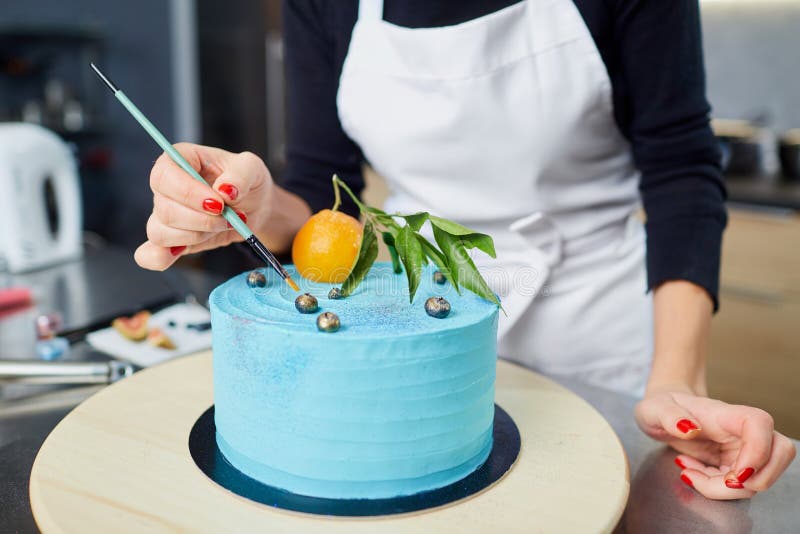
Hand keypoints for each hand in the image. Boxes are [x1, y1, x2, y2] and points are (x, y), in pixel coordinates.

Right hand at [135, 143, 272, 270]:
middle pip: (165, 209)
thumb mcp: (252, 167)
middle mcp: (167, 186)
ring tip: (223, 227)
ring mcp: (166, 214)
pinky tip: (178, 253)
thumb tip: (225, 190)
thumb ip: (241, 174)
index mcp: (180, 159)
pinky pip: (151, 253)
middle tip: (231, 218)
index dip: (189, 193)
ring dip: (197, 236)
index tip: (218, 204)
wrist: (254, 205)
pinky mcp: (172, 239)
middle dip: (202, 220)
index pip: (165, 175)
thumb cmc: (247, 181)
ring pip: (162, 233)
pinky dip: (160, 258)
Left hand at [635, 388, 795, 499]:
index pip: (760, 424)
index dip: (758, 451)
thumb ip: (669, 416)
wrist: (662, 413)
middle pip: (779, 453)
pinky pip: (741, 484)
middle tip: (713, 480)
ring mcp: (743, 448)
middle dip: (753, 481)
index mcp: (725, 414)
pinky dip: (718, 488)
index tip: (735, 473)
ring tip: (692, 473)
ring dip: (727, 489)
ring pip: (761, 476)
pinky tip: (694, 473)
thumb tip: (689, 428)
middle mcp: (742, 431)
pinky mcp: (737, 463)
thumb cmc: (661, 406)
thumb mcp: (653, 409)